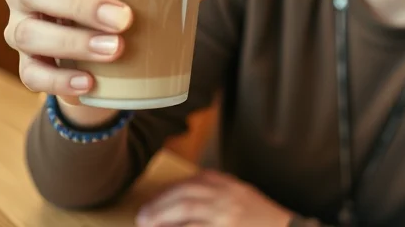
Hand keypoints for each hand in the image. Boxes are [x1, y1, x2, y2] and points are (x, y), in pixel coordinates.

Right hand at [3, 0, 231, 124]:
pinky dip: (59, 81)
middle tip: (125, 19)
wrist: (105, 63)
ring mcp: (22, 29)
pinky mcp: (29, 66)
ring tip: (116, 49)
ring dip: (73, 42)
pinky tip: (89, 83)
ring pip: (28, 33)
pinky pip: (31, 76)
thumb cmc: (123, 7)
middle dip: (79, 3)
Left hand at [136, 170, 292, 226]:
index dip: (168, 191)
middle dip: (159, 205)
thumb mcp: (241, 196)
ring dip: (162, 217)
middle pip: (185, 195)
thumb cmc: (261, 219)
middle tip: (143, 216)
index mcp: (230, 186)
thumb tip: (181, 199)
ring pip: (187, 210)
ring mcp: (227, 216)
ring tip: (147, 224)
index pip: (193, 181)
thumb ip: (217, 192)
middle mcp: (227, 197)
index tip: (154, 201)